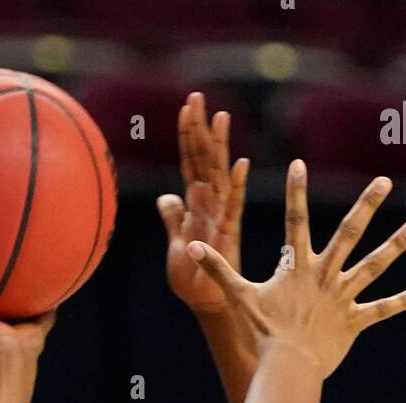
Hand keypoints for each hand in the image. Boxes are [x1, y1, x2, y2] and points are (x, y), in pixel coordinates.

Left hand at [158, 90, 248, 315]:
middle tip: (197, 96)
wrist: (204, 302)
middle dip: (200, 128)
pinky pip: (232, 206)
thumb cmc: (192, 276)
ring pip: (218, 175)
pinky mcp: (229, 233)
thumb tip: (166, 198)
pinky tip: (239, 164)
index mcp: (196, 204)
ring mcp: (221, 216)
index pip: (190, 162)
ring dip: (218, 146)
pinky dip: (235, 185)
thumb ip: (173, 218)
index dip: (187, 135)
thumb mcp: (176, 242)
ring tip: (220, 117)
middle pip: (204, 159)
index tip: (186, 106)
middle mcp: (210, 204)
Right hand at [186, 161, 405, 377]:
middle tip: (384, 181)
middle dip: (366, 205)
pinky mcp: (353, 321)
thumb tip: (189, 247)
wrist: (287, 367)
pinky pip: (379, 310)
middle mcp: (324, 275)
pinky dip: (400, 302)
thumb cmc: (262, 334)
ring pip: (373, 266)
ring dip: (395, 246)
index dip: (296, 192)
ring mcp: (342, 297)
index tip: (300, 164)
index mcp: (297, 267)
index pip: (295, 221)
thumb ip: (216, 270)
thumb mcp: (237, 298)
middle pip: (349, 233)